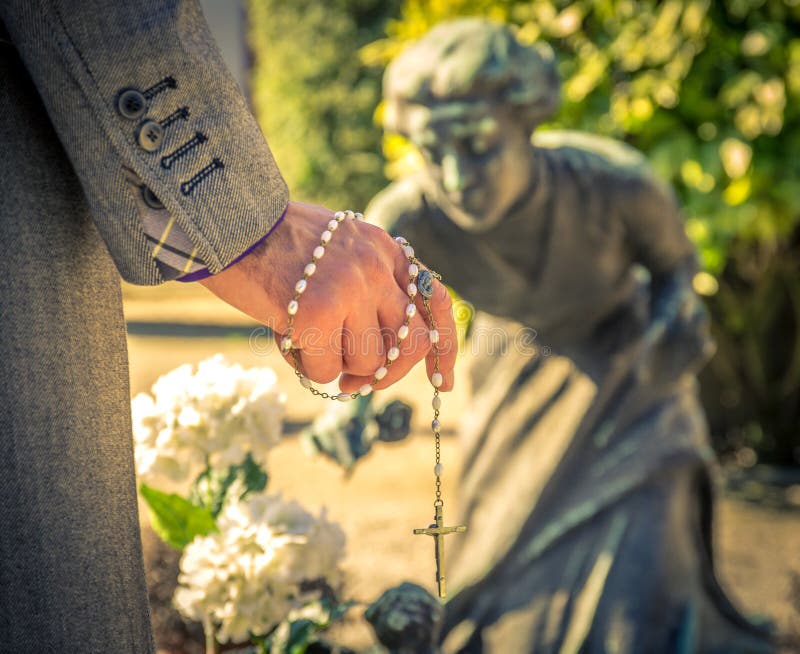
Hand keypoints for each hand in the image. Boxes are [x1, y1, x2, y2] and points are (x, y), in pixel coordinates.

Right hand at [199, 201, 456, 390]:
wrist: (229, 226)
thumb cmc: (277, 245)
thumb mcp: (339, 249)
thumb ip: (369, 284)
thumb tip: (384, 351)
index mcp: (384, 249)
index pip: (435, 302)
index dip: (444, 347)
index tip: (443, 383)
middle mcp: (376, 267)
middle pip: (410, 343)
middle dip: (388, 373)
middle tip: (355, 381)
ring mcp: (350, 289)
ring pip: (369, 363)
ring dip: (339, 367)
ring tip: (308, 343)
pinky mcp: (318, 314)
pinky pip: (327, 371)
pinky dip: (308, 369)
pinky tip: (289, 341)